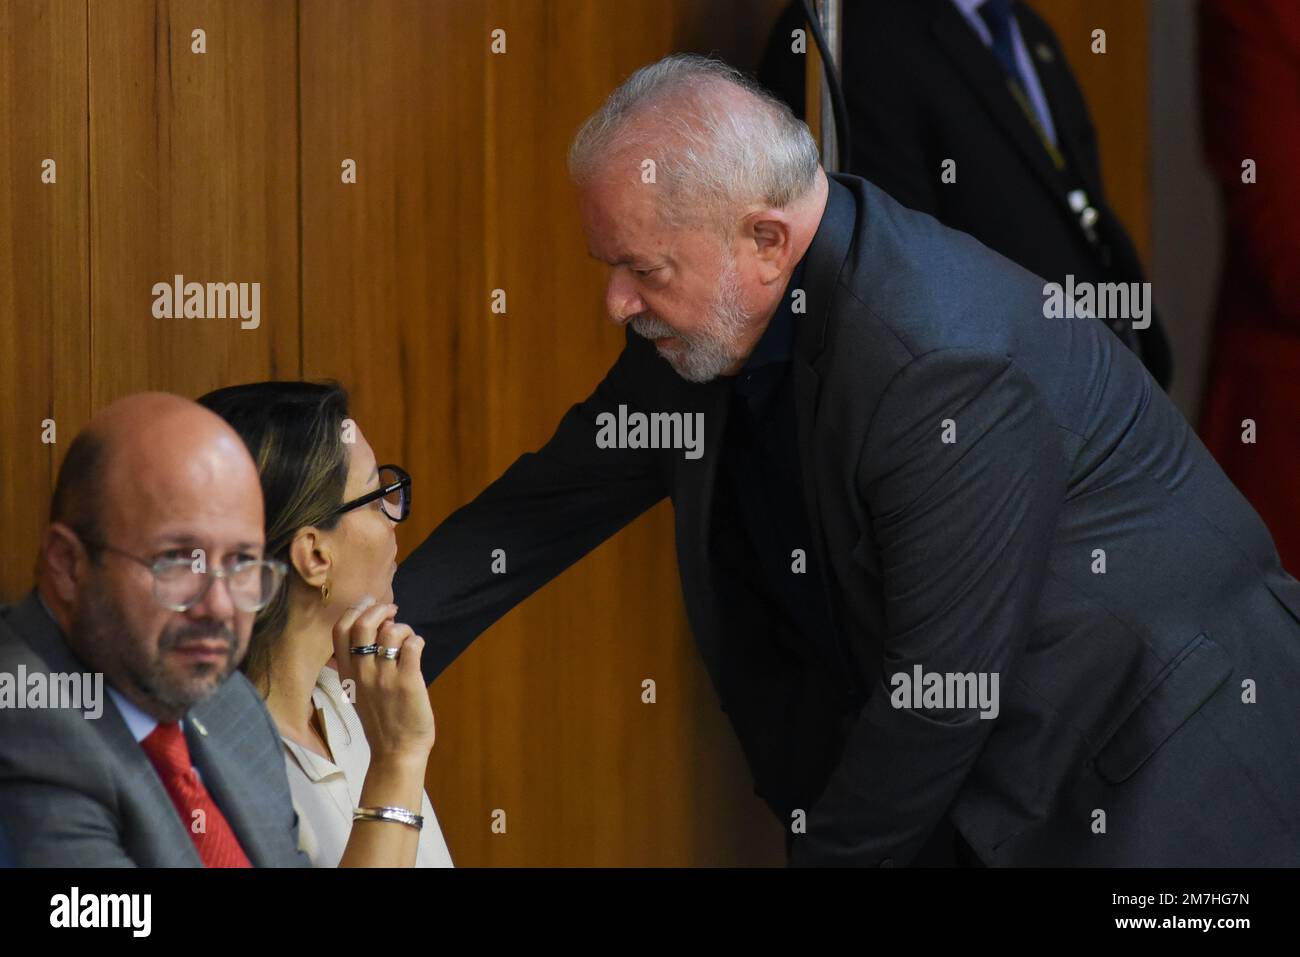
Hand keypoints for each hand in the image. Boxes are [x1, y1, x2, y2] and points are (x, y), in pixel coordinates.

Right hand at [330, 598, 435, 766]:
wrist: (396, 752)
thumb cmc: (381, 720)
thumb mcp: (357, 692)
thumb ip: (357, 664)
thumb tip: (371, 631)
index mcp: (347, 674)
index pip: (340, 631)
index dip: (355, 610)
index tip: (370, 605)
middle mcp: (362, 673)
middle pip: (362, 625)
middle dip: (379, 610)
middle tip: (393, 612)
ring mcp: (384, 677)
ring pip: (391, 632)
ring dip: (403, 627)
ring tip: (408, 638)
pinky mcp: (408, 682)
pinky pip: (412, 646)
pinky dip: (417, 640)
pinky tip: (418, 647)